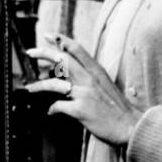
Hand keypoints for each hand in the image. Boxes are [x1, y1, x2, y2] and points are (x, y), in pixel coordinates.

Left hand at [26, 33, 141, 146]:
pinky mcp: (81, 110)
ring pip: (55, 84)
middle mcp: (90, 80)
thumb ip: (87, 77)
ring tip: (30, 88)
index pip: (77, 49)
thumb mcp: (104, 85)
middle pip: (63, 60)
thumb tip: (69, 71)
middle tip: (30, 51)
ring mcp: (85, 94)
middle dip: (44, 53)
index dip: (61, 40)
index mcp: (96, 72)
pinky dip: (52, 109)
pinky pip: (58, 106)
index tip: (47, 35)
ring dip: (40, 86)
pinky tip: (51, 112)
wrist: (130, 127)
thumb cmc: (116, 108)